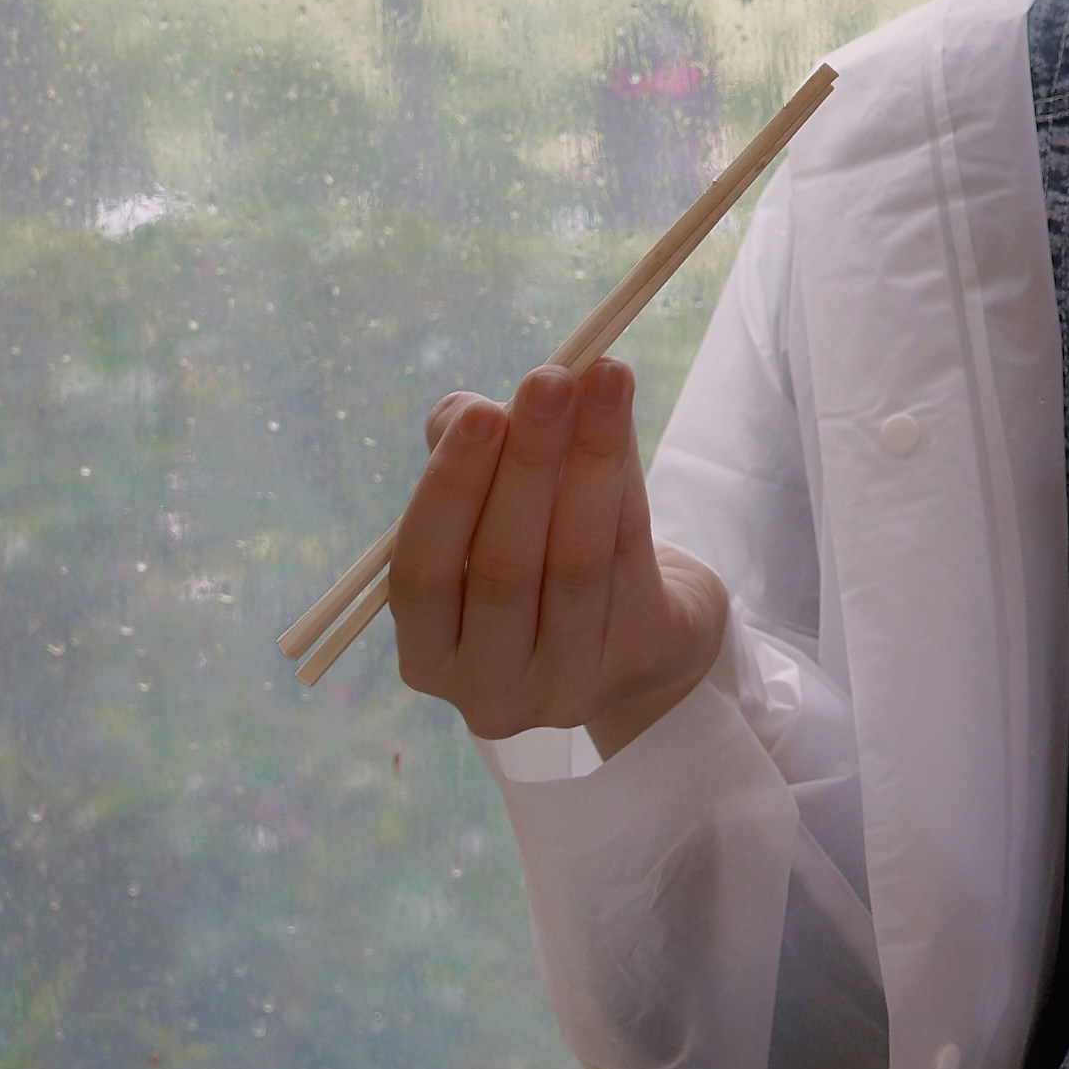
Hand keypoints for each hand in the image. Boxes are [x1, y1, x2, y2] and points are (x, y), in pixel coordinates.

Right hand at [388, 357, 727, 758]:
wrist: (646, 627)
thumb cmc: (543, 555)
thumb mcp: (494, 512)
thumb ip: (472, 458)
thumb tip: (469, 410)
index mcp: (428, 656)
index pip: (422, 574)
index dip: (448, 491)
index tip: (480, 411)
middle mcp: (490, 690)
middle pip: (503, 568)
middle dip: (527, 463)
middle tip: (549, 380)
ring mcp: (566, 687)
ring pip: (574, 562)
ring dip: (589, 458)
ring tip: (602, 377)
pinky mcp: (636, 663)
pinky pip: (629, 560)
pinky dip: (624, 480)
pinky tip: (621, 417)